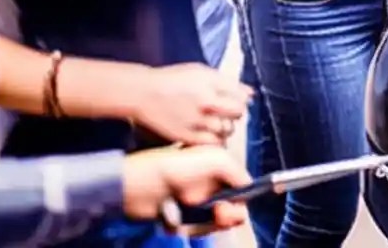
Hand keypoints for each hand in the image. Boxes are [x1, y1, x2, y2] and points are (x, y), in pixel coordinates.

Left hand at [123, 145, 249, 230]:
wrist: (139, 186)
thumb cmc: (178, 168)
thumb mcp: (217, 159)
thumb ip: (238, 172)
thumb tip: (248, 190)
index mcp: (217, 166)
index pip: (240, 186)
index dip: (242, 199)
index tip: (235, 208)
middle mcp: (207, 183)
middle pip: (230, 206)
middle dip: (229, 215)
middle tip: (220, 217)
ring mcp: (193, 201)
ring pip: (213, 221)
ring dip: (208, 224)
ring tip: (194, 223)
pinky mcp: (179, 217)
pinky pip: (194, 228)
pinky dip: (190, 229)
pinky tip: (177, 223)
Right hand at [130, 64, 252, 145]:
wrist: (143, 93)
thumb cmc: (172, 80)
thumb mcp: (201, 72)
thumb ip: (227, 82)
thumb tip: (251, 93)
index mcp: (211, 83)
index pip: (242, 96)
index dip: (240, 100)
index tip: (232, 101)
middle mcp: (207, 101)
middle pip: (238, 113)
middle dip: (235, 113)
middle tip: (224, 113)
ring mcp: (197, 120)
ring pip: (227, 129)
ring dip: (225, 128)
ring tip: (213, 123)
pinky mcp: (186, 135)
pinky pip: (213, 143)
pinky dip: (215, 140)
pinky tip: (207, 134)